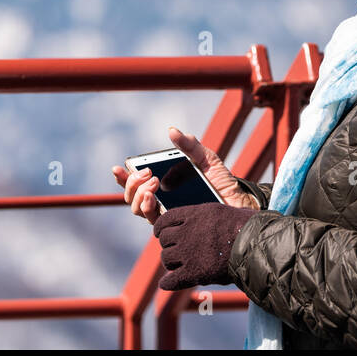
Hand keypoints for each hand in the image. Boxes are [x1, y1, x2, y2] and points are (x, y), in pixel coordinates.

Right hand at [111, 125, 257, 225]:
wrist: (239, 203)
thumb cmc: (222, 183)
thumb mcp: (207, 159)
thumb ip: (190, 145)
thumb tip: (172, 131)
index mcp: (164, 184)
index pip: (136, 182)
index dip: (122, 177)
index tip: (117, 167)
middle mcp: (161, 200)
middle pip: (131, 196)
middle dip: (133, 182)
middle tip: (148, 173)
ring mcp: (166, 213)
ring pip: (137, 209)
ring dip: (138, 194)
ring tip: (153, 183)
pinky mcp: (174, 224)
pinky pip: (152, 220)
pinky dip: (147, 207)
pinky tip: (152, 197)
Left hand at [153, 202, 257, 289]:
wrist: (255, 244)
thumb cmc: (246, 226)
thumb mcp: (221, 212)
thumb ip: (204, 217)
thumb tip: (196, 222)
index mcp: (194, 214)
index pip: (165, 219)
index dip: (161, 227)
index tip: (162, 232)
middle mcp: (186, 232)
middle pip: (164, 240)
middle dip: (169, 245)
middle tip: (178, 250)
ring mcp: (188, 253)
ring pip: (166, 258)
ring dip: (171, 262)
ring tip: (180, 265)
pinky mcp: (193, 273)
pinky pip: (170, 281)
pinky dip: (168, 283)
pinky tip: (168, 283)